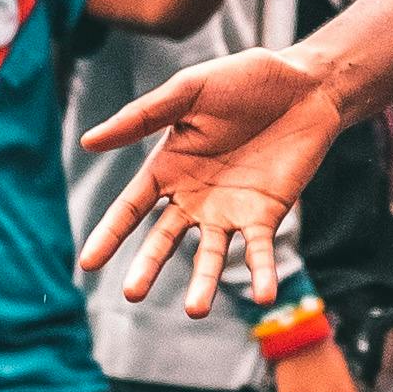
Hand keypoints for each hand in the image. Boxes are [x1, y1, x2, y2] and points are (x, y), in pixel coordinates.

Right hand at [78, 48, 340, 319]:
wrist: (305, 85)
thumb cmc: (244, 81)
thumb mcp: (189, 92)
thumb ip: (142, 117)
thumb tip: (86, 142)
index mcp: (168, 167)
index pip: (131, 207)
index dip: (109, 234)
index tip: (88, 262)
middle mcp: (194, 197)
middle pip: (164, 239)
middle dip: (148, 266)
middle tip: (132, 293)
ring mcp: (230, 210)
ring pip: (210, 255)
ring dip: (204, 283)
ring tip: (195, 310)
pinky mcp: (267, 215)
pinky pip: (260, 250)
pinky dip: (262, 273)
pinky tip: (264, 294)